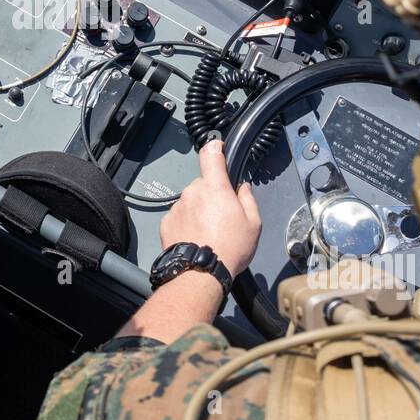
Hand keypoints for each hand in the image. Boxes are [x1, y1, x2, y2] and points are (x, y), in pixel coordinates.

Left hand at [160, 140, 261, 278]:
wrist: (199, 273)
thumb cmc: (229, 248)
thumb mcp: (253, 224)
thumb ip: (248, 199)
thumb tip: (242, 188)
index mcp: (215, 187)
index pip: (211, 155)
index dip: (215, 147)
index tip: (218, 146)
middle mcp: (193, 192)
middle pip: (203, 184)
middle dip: (212, 195)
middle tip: (223, 216)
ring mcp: (177, 206)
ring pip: (191, 201)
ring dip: (199, 210)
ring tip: (209, 233)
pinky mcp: (166, 222)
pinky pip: (179, 216)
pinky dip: (186, 223)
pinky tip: (196, 238)